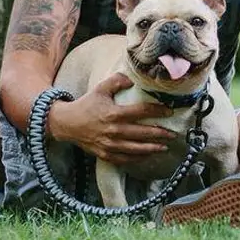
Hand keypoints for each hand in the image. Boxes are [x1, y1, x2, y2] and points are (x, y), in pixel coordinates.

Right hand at [46, 73, 176, 165]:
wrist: (66, 123)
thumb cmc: (86, 105)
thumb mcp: (100, 89)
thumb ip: (117, 81)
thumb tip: (132, 80)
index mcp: (114, 114)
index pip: (142, 112)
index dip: (158, 111)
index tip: (169, 112)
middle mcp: (114, 131)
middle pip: (143, 133)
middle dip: (161, 134)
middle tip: (173, 134)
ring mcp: (110, 144)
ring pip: (136, 149)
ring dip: (153, 148)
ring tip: (165, 147)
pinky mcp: (105, 154)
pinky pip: (125, 159)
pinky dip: (138, 158)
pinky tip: (147, 155)